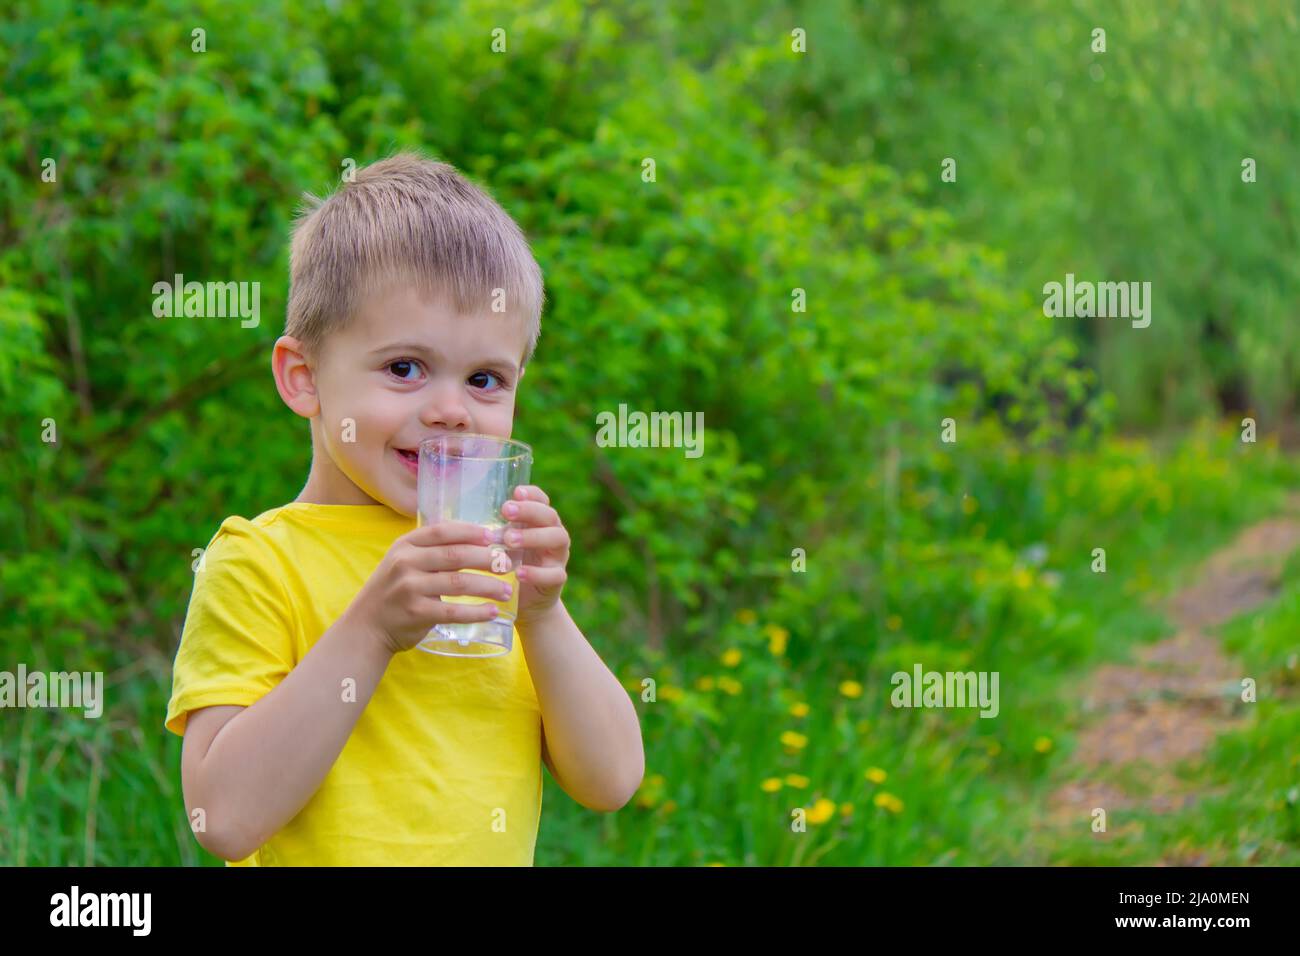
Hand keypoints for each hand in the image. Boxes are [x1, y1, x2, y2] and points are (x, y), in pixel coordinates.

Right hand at [347, 520, 511, 654]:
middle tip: (508, 565)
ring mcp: (409, 588)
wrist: (365, 627)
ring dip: (488, 586)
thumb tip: (477, 539)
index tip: (494, 536)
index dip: (471, 531)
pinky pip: (454, 611)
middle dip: (487, 559)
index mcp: (405, 545)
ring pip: (459, 583)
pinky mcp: (416, 613)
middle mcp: (405, 563)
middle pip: (456, 555)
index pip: (442, 531)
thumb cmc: (393, 591)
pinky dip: (476, 612)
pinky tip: (493, 612)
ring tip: (507, 590)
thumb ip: (430, 550)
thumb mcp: (403, 562)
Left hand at [500, 484, 570, 627]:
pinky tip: (520, 573)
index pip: (541, 500)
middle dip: (529, 511)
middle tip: (506, 512)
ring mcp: (558, 556)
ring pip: (558, 538)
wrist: (525, 601)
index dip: (531, 494)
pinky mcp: (557, 579)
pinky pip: (554, 574)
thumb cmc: (510, 565)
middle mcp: (553, 534)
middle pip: (550, 515)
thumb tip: (456, 521)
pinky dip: (537, 572)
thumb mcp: (501, 545)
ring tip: (509, 540)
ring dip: (533, 536)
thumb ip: (492, 531)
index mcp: (539, 523)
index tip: (515, 492)